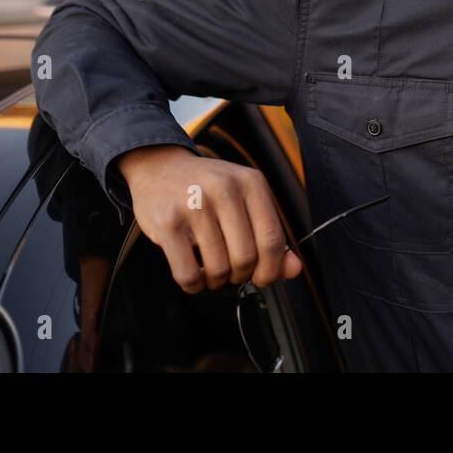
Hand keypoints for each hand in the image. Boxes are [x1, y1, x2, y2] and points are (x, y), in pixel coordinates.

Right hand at [116, 144, 303, 292]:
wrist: (159, 167)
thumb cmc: (208, 189)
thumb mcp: (245, 200)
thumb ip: (270, 234)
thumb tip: (294, 269)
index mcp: (251, 183)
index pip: (272, 239)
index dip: (271, 268)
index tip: (262, 278)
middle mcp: (224, 189)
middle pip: (245, 257)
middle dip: (240, 276)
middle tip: (232, 273)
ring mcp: (194, 205)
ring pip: (218, 268)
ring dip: (216, 281)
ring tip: (211, 272)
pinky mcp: (167, 222)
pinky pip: (187, 272)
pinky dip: (194, 285)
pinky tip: (194, 276)